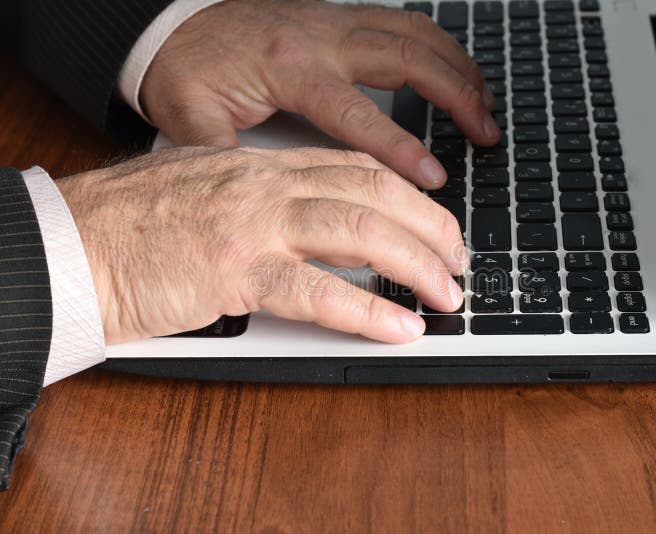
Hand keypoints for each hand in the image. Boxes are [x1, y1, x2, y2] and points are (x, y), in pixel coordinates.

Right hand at [57, 147, 466, 344]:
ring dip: (415, 265)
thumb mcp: (206, 191)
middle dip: (429, 227)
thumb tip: (307, 222)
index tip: (433, 219)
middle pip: (373, 195)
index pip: (354, 168)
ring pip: (360, 233)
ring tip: (446, 294)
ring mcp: (253, 226)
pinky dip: (368, 312)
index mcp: (260, 165)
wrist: (71, 242)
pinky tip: (400, 329)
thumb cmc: (131, 225)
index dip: (405, 194)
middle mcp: (265, 186)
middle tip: (457, 259)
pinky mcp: (236, 272)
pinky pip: (318, 291)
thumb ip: (259, 199)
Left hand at [140, 0, 499, 188]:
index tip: (435, 178)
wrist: (173, 25)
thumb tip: (251, 200)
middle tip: (485, 134)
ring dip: (458, 67)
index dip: (401, 147)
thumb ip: (223, 156)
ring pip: (415, 33)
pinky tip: (456, 69)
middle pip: (407, 59)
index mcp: (290, 68)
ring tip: (486, 104)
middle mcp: (322, 39)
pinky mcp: (339, 19)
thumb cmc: (186, 69)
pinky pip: (404, 22)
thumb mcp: (189, 118)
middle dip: (455, 97)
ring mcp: (335, 23)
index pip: (358, 112)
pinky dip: (439, 45)